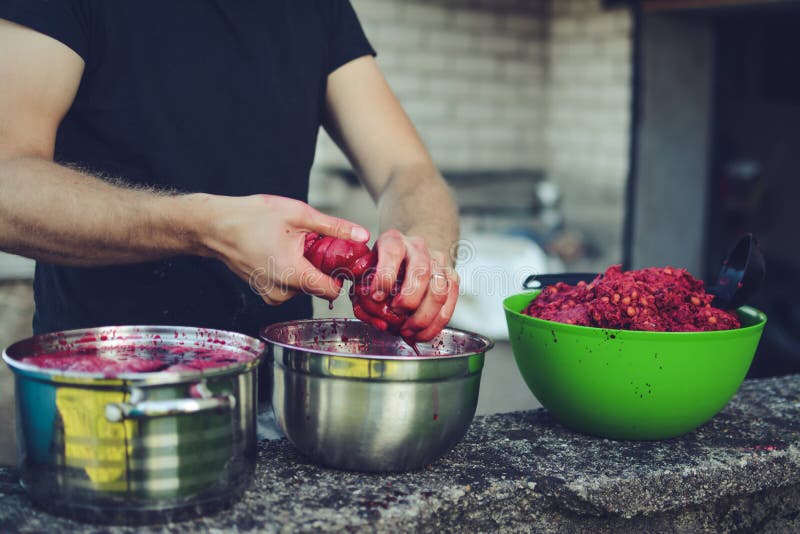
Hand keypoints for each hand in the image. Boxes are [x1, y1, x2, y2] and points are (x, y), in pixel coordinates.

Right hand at [198, 194, 369, 304]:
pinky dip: (293, 273)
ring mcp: (272, 295)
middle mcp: (282, 292)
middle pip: (319, 287)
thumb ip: (334, 228)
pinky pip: (290, 287)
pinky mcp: (266, 293)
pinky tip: (284, 253)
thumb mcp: (299, 215)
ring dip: (307, 269)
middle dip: (323, 268)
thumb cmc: (253, 217)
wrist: (215, 227)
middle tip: (315, 244)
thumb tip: (362, 236)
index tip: (344, 258)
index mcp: (292, 275)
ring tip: (295, 246)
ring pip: (305, 287)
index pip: (332, 290)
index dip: (343, 275)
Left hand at [369, 229, 459, 341]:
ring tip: (407, 331)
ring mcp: (438, 262)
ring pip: (439, 291)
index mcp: (393, 240)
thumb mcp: (363, 273)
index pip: (392, 252)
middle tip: (396, 316)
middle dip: (409, 300)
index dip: (385, 276)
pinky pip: (450, 302)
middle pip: (421, 273)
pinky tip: (421, 333)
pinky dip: (436, 324)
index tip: (376, 297)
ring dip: (423, 317)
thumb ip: (362, 294)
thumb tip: (379, 318)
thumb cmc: (380, 267)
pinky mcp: (451, 277)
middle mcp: (418, 247)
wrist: (406, 255)